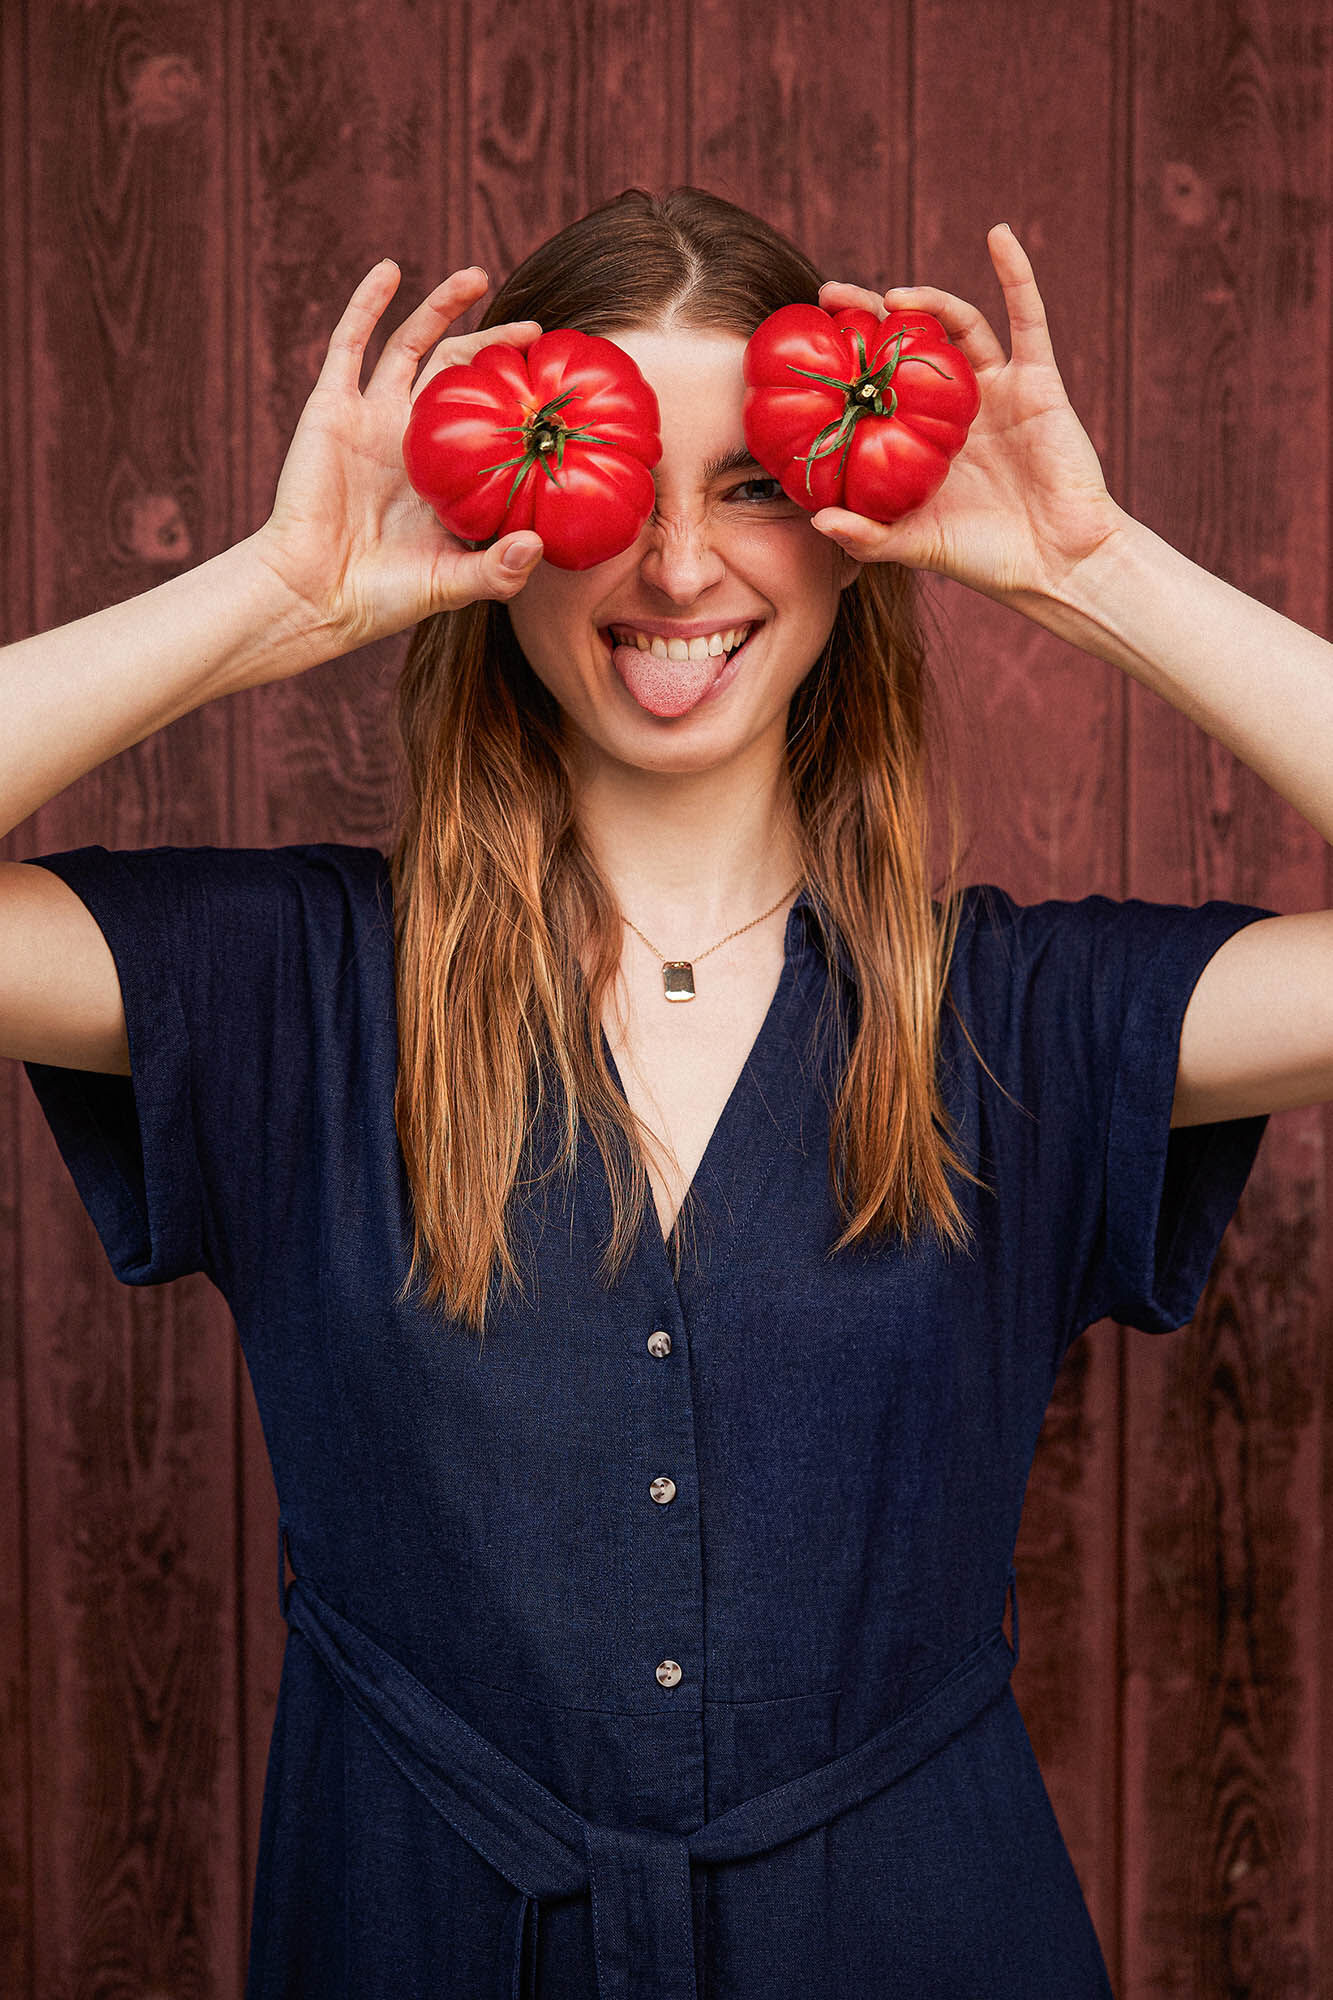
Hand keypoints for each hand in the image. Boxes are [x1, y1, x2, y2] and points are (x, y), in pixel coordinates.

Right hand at [253, 262, 545, 650]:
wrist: (313, 594)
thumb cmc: (383, 597)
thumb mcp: (453, 586)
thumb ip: (499, 570)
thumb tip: (539, 543)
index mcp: (442, 475)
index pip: (490, 422)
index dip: (520, 401)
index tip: (557, 384)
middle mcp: (410, 441)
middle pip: (457, 374)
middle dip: (493, 348)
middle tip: (533, 332)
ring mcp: (371, 419)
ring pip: (411, 346)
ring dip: (441, 308)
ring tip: (475, 276)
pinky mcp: (332, 407)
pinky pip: (350, 343)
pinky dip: (368, 303)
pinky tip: (392, 270)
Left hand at [813, 225, 1127, 606]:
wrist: (1059, 563)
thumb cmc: (987, 559)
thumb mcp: (918, 546)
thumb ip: (869, 536)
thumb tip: (816, 520)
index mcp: (922, 441)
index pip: (875, 387)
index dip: (844, 362)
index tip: (805, 343)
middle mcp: (955, 410)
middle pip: (909, 346)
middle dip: (872, 318)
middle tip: (835, 297)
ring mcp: (996, 391)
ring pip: (958, 328)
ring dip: (927, 301)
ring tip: (891, 297)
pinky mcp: (1038, 381)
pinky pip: (1029, 318)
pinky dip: (1016, 274)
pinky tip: (999, 236)